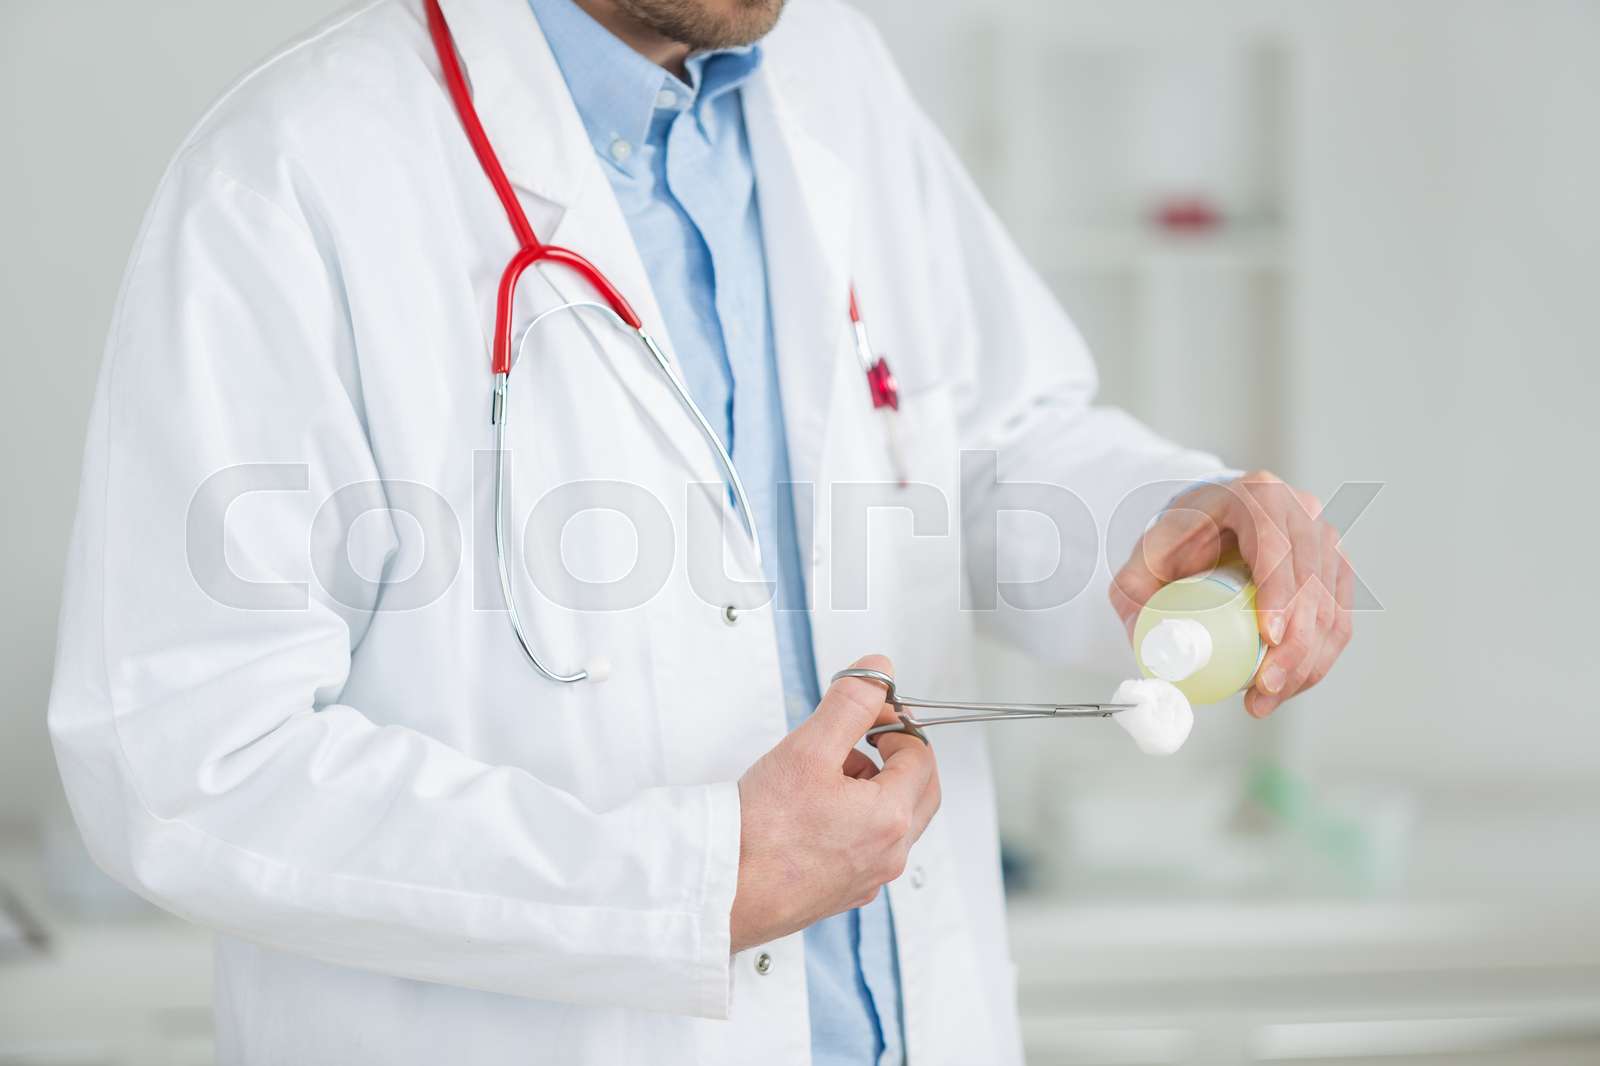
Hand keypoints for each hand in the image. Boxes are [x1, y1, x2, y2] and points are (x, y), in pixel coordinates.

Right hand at [729, 654, 940, 954]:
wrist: (722, 894)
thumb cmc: (759, 834)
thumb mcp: (807, 748)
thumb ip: (850, 704)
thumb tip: (878, 673)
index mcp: (890, 818)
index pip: (921, 756)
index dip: (898, 725)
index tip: (870, 714)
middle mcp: (888, 855)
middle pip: (919, 792)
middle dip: (895, 758)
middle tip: (861, 739)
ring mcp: (867, 879)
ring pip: (893, 823)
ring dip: (874, 789)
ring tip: (827, 774)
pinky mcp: (842, 893)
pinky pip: (868, 848)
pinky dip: (856, 821)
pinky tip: (814, 812)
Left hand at [1109, 471, 1353, 716]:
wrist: (1205, 523)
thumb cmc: (1177, 539)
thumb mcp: (1143, 558)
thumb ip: (1130, 593)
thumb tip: (1149, 645)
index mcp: (1254, 495)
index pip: (1276, 545)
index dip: (1279, 592)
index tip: (1268, 637)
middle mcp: (1299, 510)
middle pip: (1311, 583)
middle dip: (1294, 646)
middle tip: (1264, 688)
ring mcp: (1325, 539)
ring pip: (1331, 607)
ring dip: (1308, 663)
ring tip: (1268, 699)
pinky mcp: (1336, 569)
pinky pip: (1338, 619)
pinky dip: (1318, 658)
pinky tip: (1289, 686)